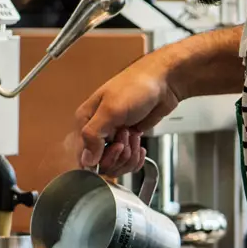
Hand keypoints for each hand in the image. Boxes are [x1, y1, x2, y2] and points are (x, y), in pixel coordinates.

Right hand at [74, 55, 179, 175]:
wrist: (163, 83)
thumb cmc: (136, 87)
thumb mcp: (111, 110)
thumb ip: (93, 135)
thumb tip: (86, 160)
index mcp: (85, 121)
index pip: (83, 154)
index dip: (100, 157)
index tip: (116, 146)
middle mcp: (97, 131)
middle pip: (100, 163)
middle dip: (118, 154)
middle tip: (126, 135)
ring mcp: (113, 137)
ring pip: (116, 164)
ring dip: (128, 155)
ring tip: (134, 135)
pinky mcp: (128, 140)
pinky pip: (127, 161)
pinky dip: (136, 157)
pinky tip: (139, 144)